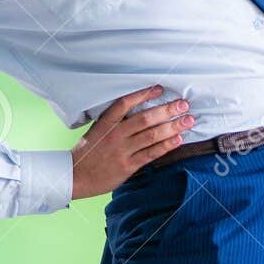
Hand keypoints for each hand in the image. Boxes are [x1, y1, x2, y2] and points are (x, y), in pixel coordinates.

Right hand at [71, 84, 194, 198]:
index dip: (144, 94)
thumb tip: (138, 112)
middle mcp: (115, 135)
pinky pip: (151, 154)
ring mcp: (122, 150)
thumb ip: (115, 123)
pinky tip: (178, 139)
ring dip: (172, 127)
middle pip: (145, 119)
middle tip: (183, 104)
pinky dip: (166, 146)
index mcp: (106, 123)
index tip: (160, 88)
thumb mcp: (97, 131)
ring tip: (188, 121)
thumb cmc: (88, 152)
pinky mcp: (128, 166)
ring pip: (151, 136)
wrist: (75, 175)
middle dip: (166, 110)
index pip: (125, 103)